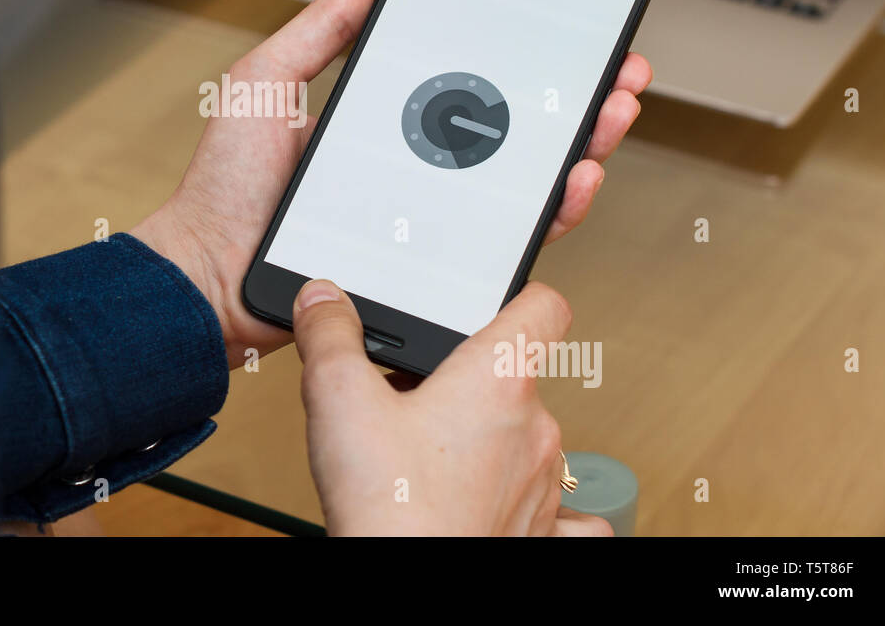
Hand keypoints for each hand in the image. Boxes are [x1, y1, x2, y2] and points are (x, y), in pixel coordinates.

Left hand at [131, 0, 651, 367]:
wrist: (207, 274)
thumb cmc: (225, 187)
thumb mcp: (267, 81)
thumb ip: (322, 28)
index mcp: (383, 120)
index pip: (469, 81)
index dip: (522, 55)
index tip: (566, 25)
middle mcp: (414, 166)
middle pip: (512, 127)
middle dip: (574, 95)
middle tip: (616, 69)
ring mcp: (427, 215)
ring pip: (523, 180)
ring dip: (579, 145)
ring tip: (611, 113)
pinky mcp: (433, 263)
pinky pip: (504, 238)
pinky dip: (550, 211)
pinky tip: (572, 180)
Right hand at [295, 277, 612, 535]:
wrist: (409, 591)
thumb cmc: (389, 510)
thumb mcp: (339, 399)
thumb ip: (330, 337)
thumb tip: (323, 301)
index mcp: (499, 380)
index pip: (544, 307)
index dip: (518, 294)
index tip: (492, 301)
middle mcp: (536, 429)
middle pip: (519, 375)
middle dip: (469, 379)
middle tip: (418, 392)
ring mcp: (544, 485)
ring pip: (529, 438)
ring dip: (491, 437)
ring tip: (436, 448)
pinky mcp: (540, 533)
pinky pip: (561, 508)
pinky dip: (533, 499)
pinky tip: (500, 497)